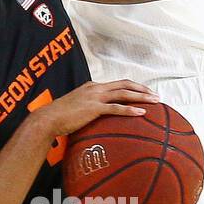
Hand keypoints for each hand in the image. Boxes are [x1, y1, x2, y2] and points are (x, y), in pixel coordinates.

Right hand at [33, 80, 159, 137]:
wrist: (47, 119)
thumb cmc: (59, 117)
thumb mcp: (76, 107)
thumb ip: (87, 108)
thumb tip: (94, 116)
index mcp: (92, 87)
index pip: (117, 84)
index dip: (132, 88)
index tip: (144, 92)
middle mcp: (95, 88)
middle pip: (125, 85)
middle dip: (142, 89)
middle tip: (156, 95)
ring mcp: (95, 97)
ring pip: (124, 94)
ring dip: (141, 97)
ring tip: (155, 102)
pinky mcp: (93, 108)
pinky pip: (116, 108)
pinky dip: (130, 109)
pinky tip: (141, 113)